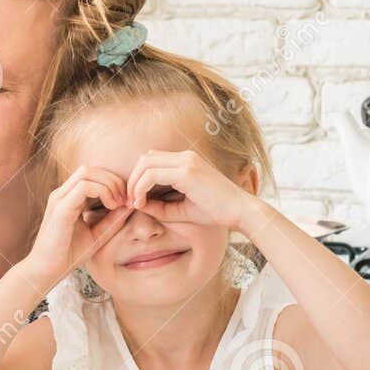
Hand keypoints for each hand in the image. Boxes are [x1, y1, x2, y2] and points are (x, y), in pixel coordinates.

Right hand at [25, 167, 132, 284]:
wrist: (47, 271)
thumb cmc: (68, 255)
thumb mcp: (97, 234)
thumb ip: (112, 219)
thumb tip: (130, 204)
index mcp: (67, 198)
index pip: (91, 175)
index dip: (112, 182)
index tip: (126, 200)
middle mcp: (61, 194)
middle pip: (89, 169)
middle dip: (112, 180)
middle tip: (126, 199)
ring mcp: (59, 199)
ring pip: (86, 173)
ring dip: (108, 184)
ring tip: (119, 203)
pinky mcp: (60, 208)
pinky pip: (84, 187)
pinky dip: (103, 192)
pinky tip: (111, 207)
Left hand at [125, 150, 258, 229]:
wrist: (241, 212)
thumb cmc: (216, 212)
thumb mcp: (181, 209)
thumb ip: (160, 206)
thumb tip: (138, 205)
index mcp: (186, 161)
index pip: (151, 160)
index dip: (138, 178)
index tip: (135, 200)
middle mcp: (185, 156)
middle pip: (144, 158)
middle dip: (132, 179)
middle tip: (129, 202)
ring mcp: (186, 161)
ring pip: (145, 164)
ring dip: (134, 184)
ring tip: (134, 204)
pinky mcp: (186, 172)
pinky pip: (152, 175)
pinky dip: (140, 189)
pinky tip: (141, 204)